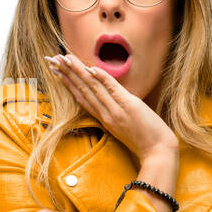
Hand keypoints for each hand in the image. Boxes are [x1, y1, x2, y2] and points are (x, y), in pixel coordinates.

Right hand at [44, 53, 176, 160]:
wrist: (158, 153)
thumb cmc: (145, 142)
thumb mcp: (125, 129)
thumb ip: (115, 115)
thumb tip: (111, 102)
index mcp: (104, 119)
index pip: (82, 98)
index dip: (68, 84)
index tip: (57, 72)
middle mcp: (106, 114)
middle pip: (83, 90)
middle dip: (67, 74)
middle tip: (52, 59)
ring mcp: (116, 110)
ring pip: (93, 87)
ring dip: (78, 71)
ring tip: (64, 58)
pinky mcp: (129, 106)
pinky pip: (112, 89)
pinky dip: (102, 78)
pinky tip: (91, 68)